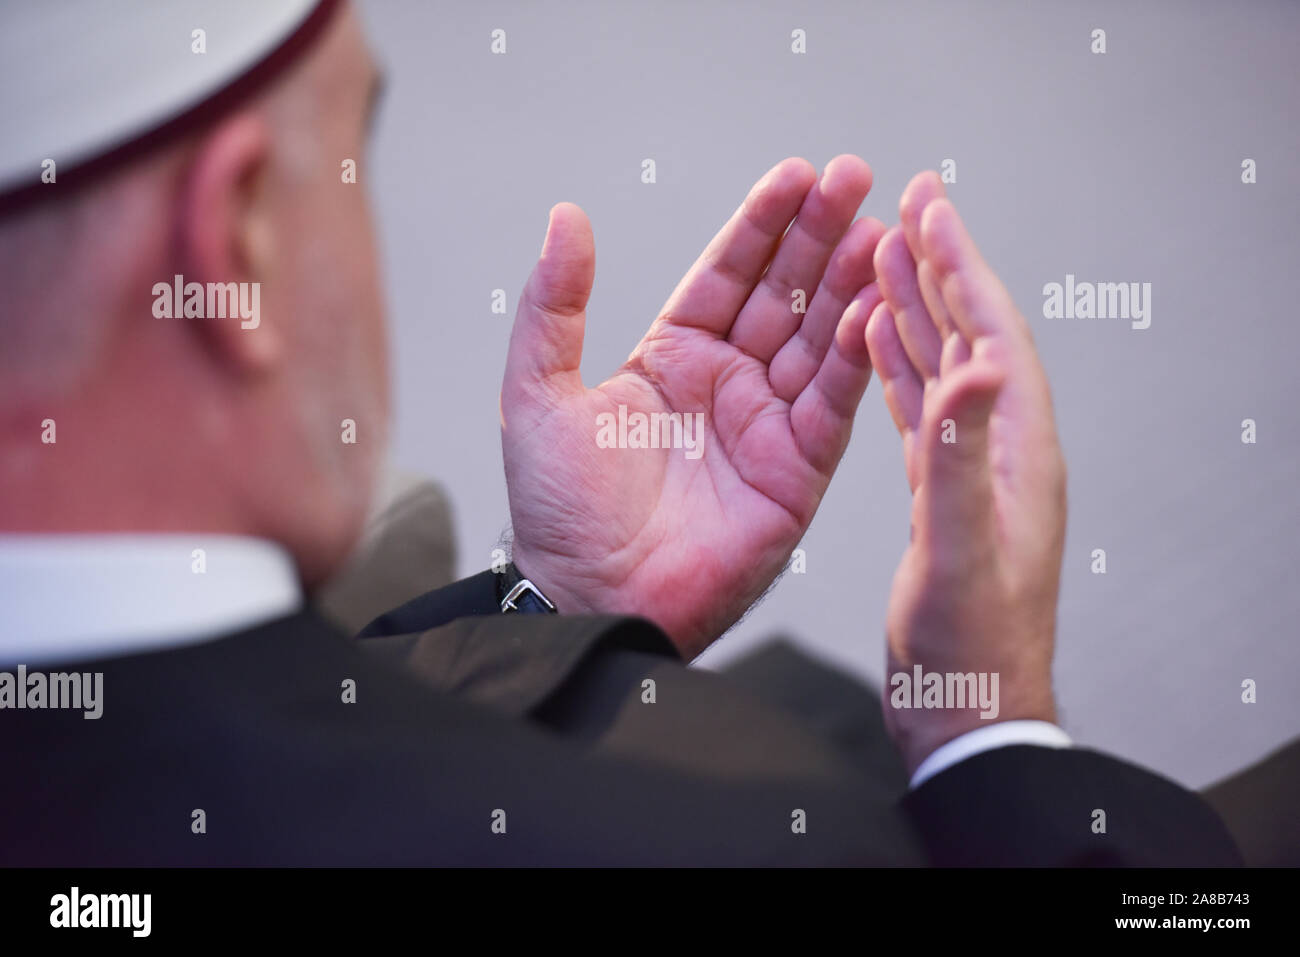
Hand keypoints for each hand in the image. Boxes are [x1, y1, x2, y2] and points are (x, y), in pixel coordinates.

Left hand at [501, 156, 883, 658]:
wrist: (589, 598)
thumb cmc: (557, 512)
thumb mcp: (538, 391)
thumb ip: (556, 304)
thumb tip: (566, 217)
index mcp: (671, 357)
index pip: (728, 274)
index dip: (762, 224)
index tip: (797, 174)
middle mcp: (727, 384)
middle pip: (784, 294)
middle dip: (820, 236)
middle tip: (855, 179)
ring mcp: (766, 425)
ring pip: (819, 339)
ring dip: (849, 285)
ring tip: (879, 231)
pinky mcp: (797, 472)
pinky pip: (834, 404)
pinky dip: (856, 357)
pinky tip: (873, 308)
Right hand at [865, 172, 1066, 774]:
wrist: (969, 706)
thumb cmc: (973, 646)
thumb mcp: (962, 552)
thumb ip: (960, 459)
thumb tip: (972, 369)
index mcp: (1013, 450)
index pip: (989, 334)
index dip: (959, 266)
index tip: (929, 208)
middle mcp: (997, 447)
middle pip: (969, 334)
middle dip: (939, 266)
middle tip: (912, 205)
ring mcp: (970, 467)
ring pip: (942, 364)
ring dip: (915, 306)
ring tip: (887, 255)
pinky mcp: (940, 490)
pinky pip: (918, 407)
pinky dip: (897, 365)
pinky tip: (877, 343)